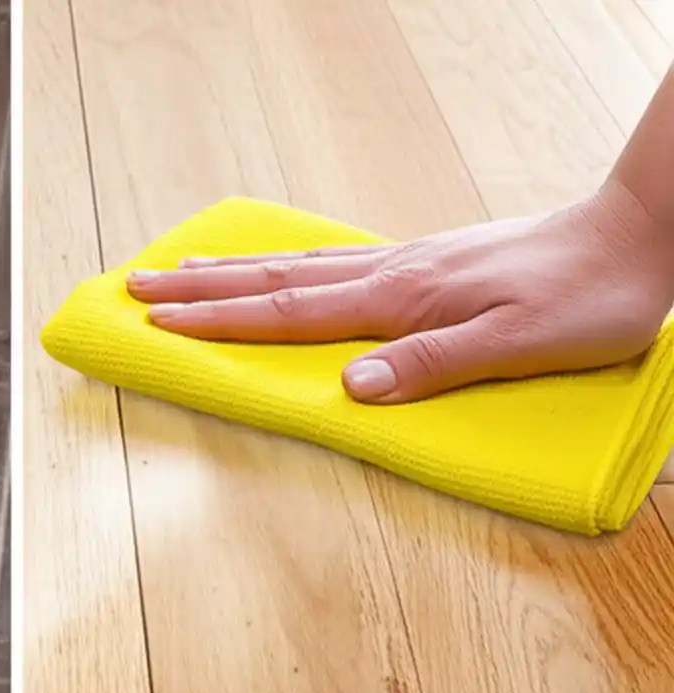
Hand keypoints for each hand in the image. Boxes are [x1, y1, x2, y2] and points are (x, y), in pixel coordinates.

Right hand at [126, 183, 673, 403]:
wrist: (634, 235)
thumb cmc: (587, 296)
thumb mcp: (519, 344)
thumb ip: (433, 364)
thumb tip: (352, 387)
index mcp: (402, 298)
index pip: (290, 312)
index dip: (221, 321)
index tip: (159, 322)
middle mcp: (390, 272)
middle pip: (273, 279)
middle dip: (200, 287)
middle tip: (137, 285)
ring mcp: (403, 259)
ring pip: (296, 263)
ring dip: (231, 271)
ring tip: (181, 269)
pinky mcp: (423, 258)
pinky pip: (330, 258)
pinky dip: (282, 262)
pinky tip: (273, 266)